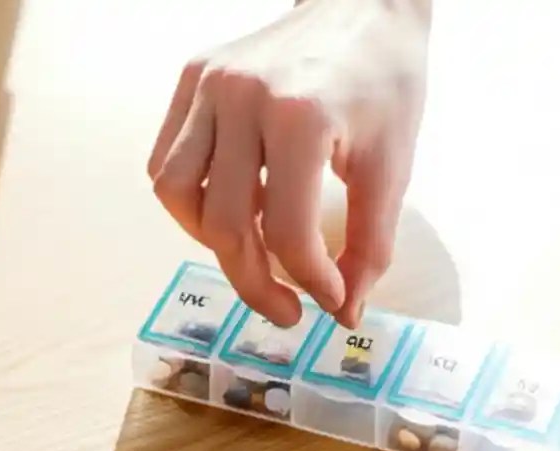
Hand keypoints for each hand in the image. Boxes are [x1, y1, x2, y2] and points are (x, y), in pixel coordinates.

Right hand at [148, 0, 429, 328]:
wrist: (360, 3)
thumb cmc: (384, 81)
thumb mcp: (393, 166)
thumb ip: (370, 245)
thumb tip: (342, 311)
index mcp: (302, 117)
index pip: (289, 232)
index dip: (309, 282)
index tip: (329, 299)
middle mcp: (243, 98)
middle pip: (227, 224)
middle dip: (255, 283)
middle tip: (284, 310)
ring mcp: (208, 85)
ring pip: (177, 195)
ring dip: (208, 241)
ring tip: (250, 252)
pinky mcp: (191, 78)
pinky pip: (166, 161)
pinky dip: (191, 200)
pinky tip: (235, 206)